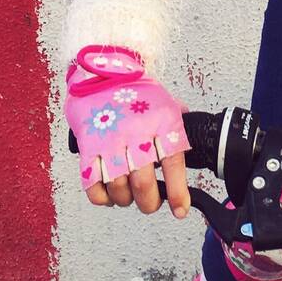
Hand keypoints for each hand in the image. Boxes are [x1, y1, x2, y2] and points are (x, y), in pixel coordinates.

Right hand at [64, 47, 192, 218]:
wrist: (101, 71)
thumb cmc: (136, 90)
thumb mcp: (165, 103)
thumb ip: (176, 127)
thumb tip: (193, 147)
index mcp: (160, 121)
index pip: (173, 163)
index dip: (178, 192)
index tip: (180, 210)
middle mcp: (135, 133)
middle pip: (143, 182)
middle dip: (150, 202)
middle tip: (153, 203)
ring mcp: (109, 140)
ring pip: (118, 188)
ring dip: (126, 201)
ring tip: (130, 197)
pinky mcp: (88, 146)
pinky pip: (92, 184)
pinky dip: (102, 197)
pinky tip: (109, 194)